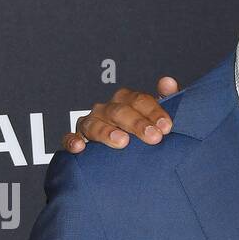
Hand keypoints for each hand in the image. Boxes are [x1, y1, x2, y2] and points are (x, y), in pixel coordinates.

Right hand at [63, 77, 178, 152]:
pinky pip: (70, 139)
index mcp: (126, 101)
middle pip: (119, 111)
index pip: (138, 100)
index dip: (153, 112)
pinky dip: (73, 141)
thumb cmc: (146, 133)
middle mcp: (107, 110)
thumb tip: (169, 82)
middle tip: (153, 137)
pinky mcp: (78, 140)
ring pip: (94, 124)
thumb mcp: (159, 118)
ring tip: (122, 141)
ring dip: (107, 132)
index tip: (167, 127)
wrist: (130, 157)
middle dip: (137, 123)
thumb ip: (168, 99)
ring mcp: (91, 124)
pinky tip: (80, 147)